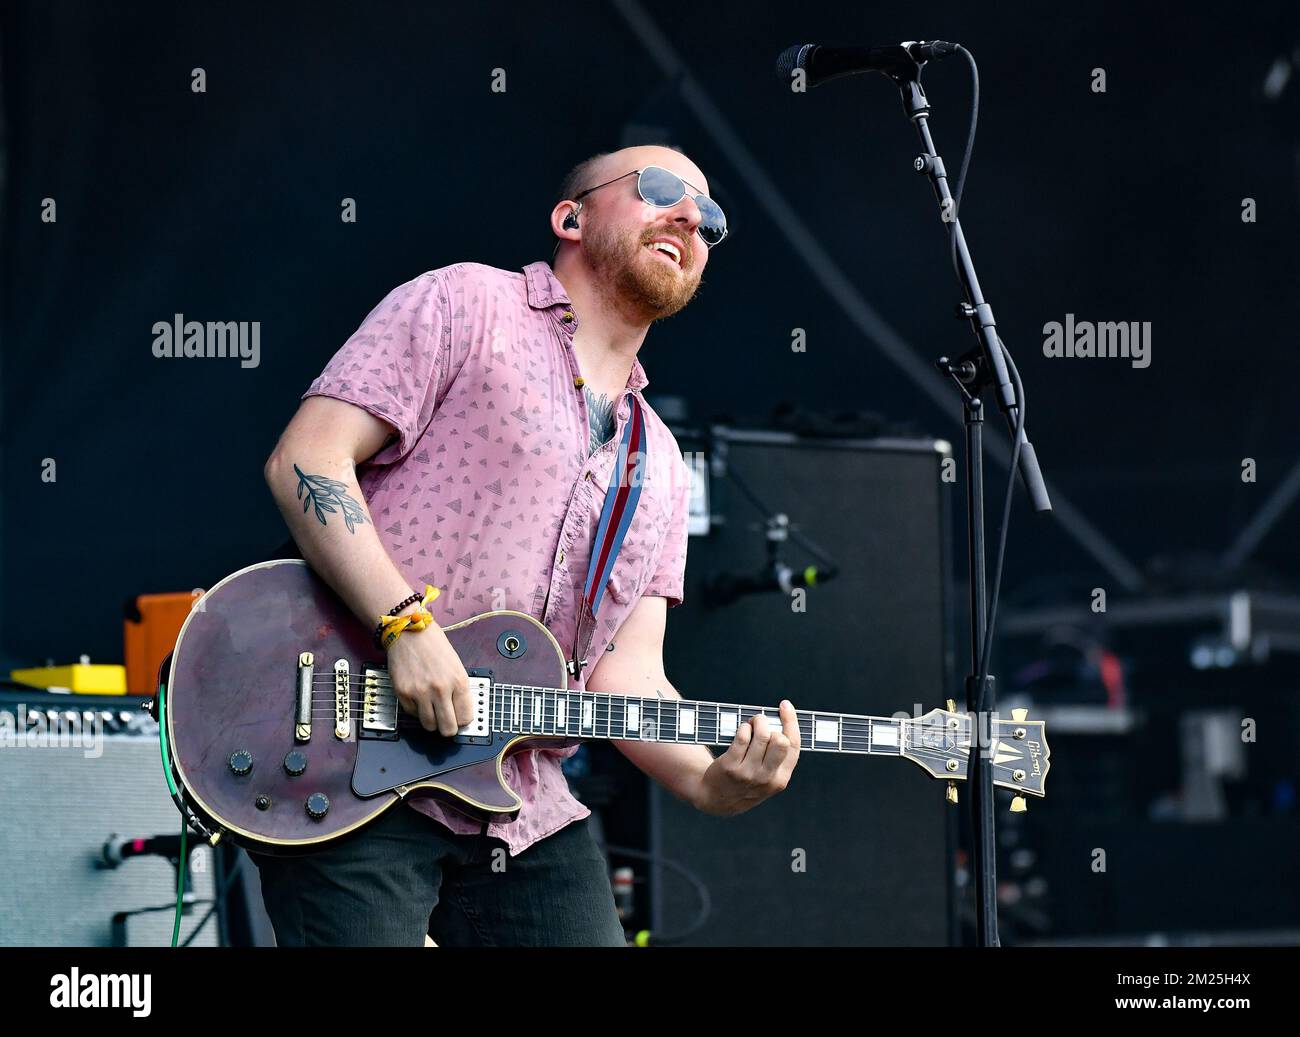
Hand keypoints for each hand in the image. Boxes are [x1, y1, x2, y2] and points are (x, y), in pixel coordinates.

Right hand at [384, 623, 472, 735]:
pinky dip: (416, 710)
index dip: (462, 721)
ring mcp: (420, 693)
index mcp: (458, 681)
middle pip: (448, 728)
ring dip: (431, 721)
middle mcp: (440, 689)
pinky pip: (412, 714)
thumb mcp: (456, 665)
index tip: (459, 718)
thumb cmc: (434, 645)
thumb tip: (460, 713)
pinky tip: (418, 697)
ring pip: (429, 726)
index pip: (465, 718)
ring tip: (431, 710)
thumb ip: (459, 689)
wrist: (409, 631)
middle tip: (446, 722)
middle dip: (448, 728)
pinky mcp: (403, 693)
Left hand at [694, 700, 800, 816]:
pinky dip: (743, 727)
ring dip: (756, 722)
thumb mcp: (767, 778)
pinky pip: (743, 737)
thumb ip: (777, 757)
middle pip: (780, 740)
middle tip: (761, 722)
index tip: (785, 706)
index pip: (793, 746)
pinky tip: (742, 730)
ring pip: (762, 736)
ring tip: (751, 724)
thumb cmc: (746, 780)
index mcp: (781, 779)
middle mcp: (766, 778)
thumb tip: (781, 721)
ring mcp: (748, 773)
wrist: (717, 799)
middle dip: (771, 725)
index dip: (791, 722)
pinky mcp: (731, 766)